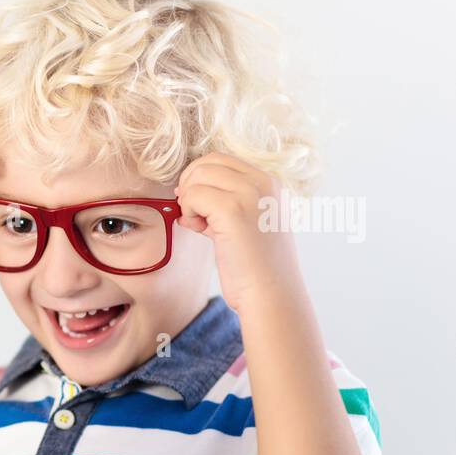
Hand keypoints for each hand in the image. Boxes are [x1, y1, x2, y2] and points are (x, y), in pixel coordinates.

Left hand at [175, 153, 303, 314]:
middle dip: (190, 186)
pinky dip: (188, 212)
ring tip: (201, 225)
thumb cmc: (256, 266)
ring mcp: (250, 194)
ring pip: (197, 177)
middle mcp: (263, 182)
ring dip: (189, 200)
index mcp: (269, 182)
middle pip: (207, 162)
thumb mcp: (246, 222)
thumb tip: (184, 190)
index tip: (199, 207)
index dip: (200, 179)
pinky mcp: (233, 211)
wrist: (271, 294)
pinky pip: (192, 196)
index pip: (220, 160)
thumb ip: (223, 202)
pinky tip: (201, 231)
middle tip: (194, 215)